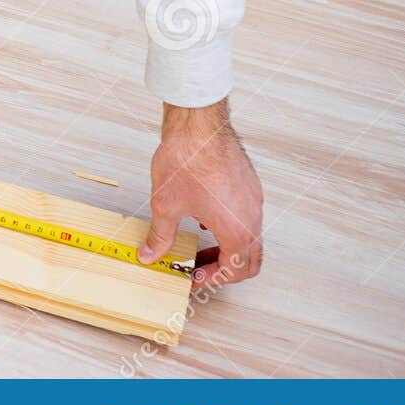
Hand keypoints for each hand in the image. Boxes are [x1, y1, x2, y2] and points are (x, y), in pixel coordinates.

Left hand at [139, 100, 263, 287]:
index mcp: (237, 230)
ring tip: (200, 245)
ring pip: (250, 238)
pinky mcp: (249, 185)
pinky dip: (231, 227)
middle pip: (250, 260)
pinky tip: (204, 217)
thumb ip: (160, 236)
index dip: (213, 279)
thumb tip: (150, 254)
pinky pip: (247, 216)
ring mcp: (253, 200)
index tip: (194, 277)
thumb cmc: (187, 160)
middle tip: (200, 268)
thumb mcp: (166, 206)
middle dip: (225, 268)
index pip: (234, 271)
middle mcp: (252, 217)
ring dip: (228, 247)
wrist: (198, 125)